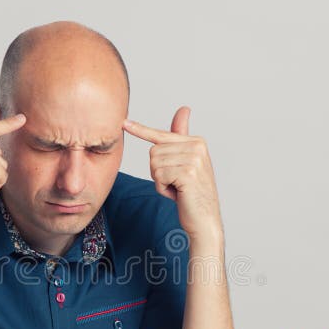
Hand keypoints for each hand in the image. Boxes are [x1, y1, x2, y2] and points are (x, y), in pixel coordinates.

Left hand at [122, 106, 222, 241]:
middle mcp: (197, 147)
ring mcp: (193, 159)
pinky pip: (158, 176)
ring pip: (154, 164)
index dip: (141, 131)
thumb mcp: (186, 163)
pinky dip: (163, 189)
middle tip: (176, 183)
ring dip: (160, 181)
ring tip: (178, 188)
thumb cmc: (192, 193)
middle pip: (153, 152)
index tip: (124, 123)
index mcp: (197, 142)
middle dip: (158, 172)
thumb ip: (181, 138)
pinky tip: (178, 194)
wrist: (205, 220)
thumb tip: (183, 109)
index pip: (162, 135)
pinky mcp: (187, 173)